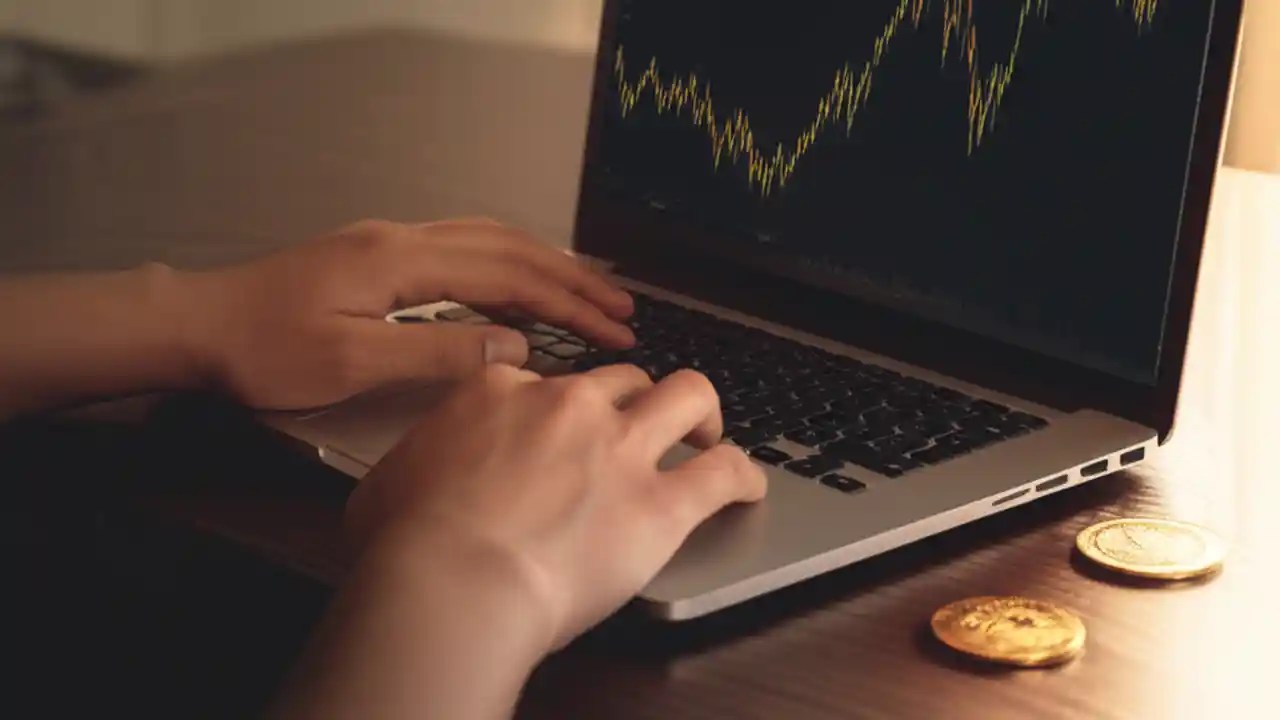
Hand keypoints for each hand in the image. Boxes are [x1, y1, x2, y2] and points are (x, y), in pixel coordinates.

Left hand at [183, 218, 634, 409]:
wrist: (197, 325)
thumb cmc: (265, 353)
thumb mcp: (352, 363)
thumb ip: (437, 351)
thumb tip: (514, 349)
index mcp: (403, 261)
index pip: (509, 276)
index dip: (569, 304)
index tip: (614, 330)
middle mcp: (404, 239)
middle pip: (509, 247)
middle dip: (572, 278)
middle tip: (622, 310)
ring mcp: (391, 241)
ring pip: (489, 239)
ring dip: (545, 265)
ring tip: (589, 293)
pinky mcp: (378, 255)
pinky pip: (464, 247)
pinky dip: (509, 263)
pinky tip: (519, 286)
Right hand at [345, 364, 767, 649]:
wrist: (450, 583)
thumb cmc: (409, 543)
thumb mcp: (391, 479)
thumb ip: (424, 460)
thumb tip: (422, 476)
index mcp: (502, 391)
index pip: (546, 380)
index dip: (558, 405)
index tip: (561, 427)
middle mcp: (569, 405)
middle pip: (622, 379)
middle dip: (633, 399)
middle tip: (636, 428)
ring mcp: (620, 449)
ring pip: (687, 395)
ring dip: (701, 411)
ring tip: (705, 432)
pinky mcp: (660, 503)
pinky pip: (723, 472)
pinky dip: (743, 475)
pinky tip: (747, 485)